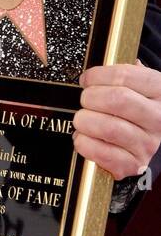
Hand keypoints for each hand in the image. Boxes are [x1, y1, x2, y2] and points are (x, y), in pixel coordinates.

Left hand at [73, 60, 160, 179]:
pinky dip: (84, 143)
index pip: (125, 76)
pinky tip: (84, 137)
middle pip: (117, 99)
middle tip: (85, 100)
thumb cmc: (138, 111)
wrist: (150, 143)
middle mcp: (158, 117)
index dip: (98, 75)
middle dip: (91, 97)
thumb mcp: (141, 87)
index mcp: (160, 91)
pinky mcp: (133, 164)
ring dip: (85, 121)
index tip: (87, 79)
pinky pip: (101, 153)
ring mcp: (147, 143)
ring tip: (82, 119)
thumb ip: (125, 75)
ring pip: (108, 128)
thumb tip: (100, 71)